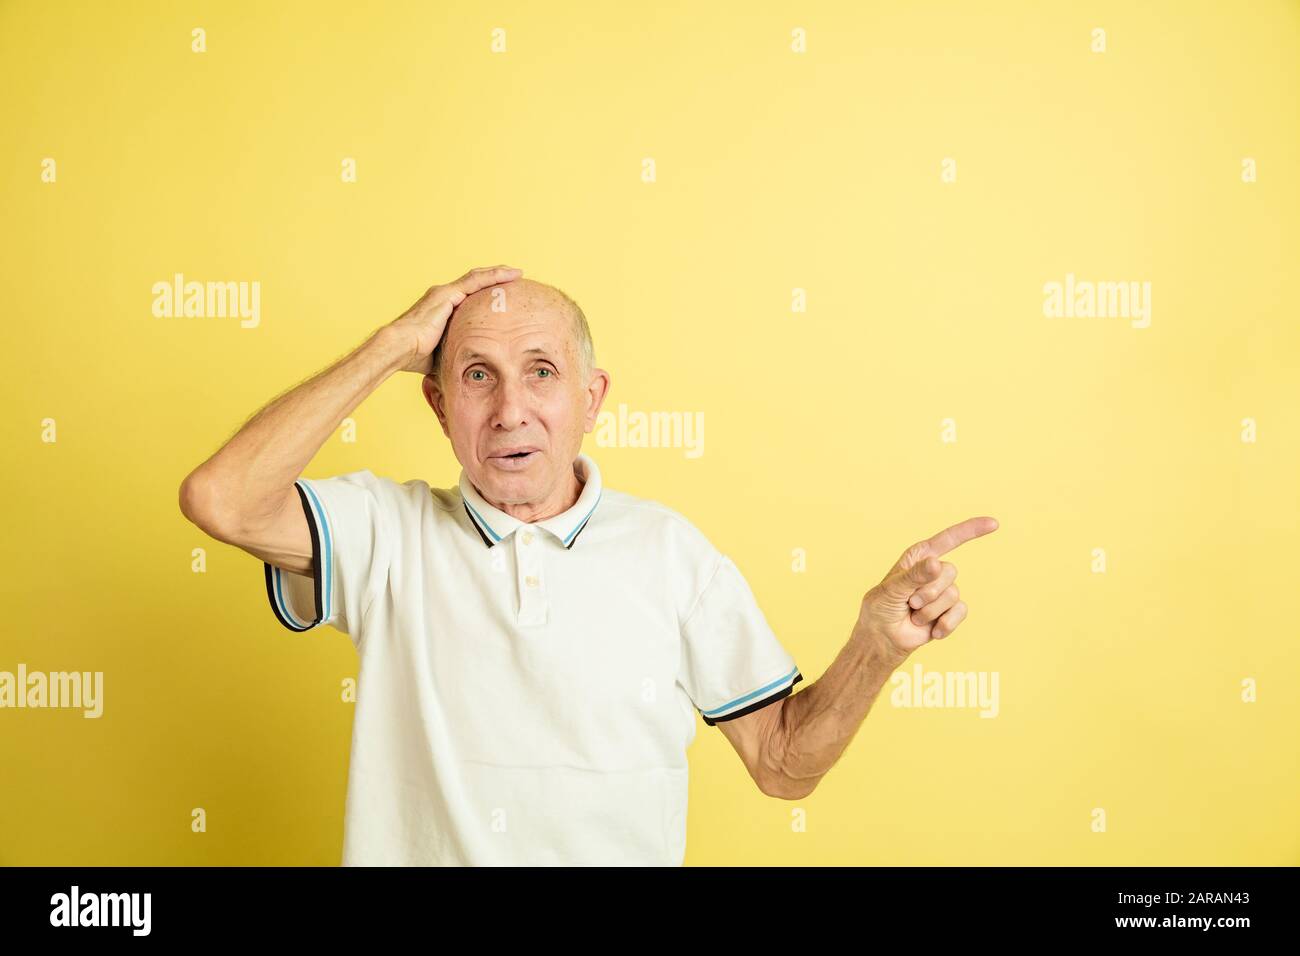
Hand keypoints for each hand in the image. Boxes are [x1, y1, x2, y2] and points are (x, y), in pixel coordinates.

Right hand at [387, 265, 523, 373]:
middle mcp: (444, 295)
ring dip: (498, 273)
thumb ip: (455, 351)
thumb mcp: (442, 351)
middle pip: (475, 282)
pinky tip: (509, 274)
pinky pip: (476, 280)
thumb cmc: (414, 356)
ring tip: (517, 273)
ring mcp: (446, 292)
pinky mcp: (448, 294)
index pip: (469, 295)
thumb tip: (466, 366)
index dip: (486, 292)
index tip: (502, 294)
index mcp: (442, 307)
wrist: (400, 348)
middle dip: (495, 279)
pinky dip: (494, 276)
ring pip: (478, 277)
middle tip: (514, 278)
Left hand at [857, 516, 998, 663]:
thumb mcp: (892, 589)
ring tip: (914, 615)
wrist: (883, 639)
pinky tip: (931, 630)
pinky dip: (945, 624)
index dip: (971, 530)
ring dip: (930, 610)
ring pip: (953, 594)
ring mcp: (943, 592)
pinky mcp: (950, 612)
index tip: (994, 523)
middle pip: (950, 572)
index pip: (948, 539)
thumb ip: (914, 576)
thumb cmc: (880, 609)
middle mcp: (933, 571)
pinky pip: (961, 611)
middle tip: (909, 603)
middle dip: (927, 591)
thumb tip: (937, 563)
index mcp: (918, 558)